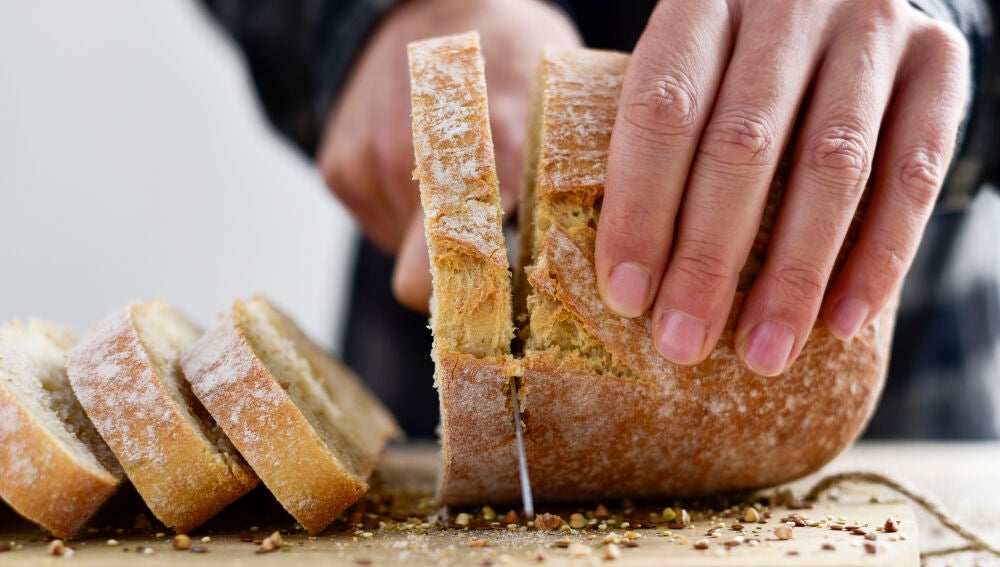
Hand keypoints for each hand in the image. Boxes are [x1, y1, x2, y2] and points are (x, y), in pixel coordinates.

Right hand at [318, 0, 580, 312]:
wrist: (427, 0)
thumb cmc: (513, 56)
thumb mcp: (565, 106)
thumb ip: (579, 183)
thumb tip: (614, 261)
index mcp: (501, 150)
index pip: (479, 269)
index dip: (488, 308)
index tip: (509, 318)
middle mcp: (423, 163)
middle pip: (423, 285)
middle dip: (452, 287)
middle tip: (486, 264)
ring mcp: (371, 163)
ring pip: (400, 257)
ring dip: (431, 243)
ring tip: (459, 190)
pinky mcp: (336, 167)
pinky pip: (377, 226)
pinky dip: (401, 215)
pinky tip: (424, 172)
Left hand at [595, 0, 968, 375]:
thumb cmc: (737, 60)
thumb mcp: (687, 71)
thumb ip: (658, 140)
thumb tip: (621, 272)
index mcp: (703, 1)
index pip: (662, 109)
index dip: (641, 209)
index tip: (627, 296)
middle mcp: (789, 3)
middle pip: (743, 144)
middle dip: (709, 259)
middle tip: (684, 343)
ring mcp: (871, 27)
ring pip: (832, 166)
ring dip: (794, 274)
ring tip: (764, 353)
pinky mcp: (938, 62)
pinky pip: (914, 173)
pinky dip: (878, 257)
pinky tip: (842, 321)